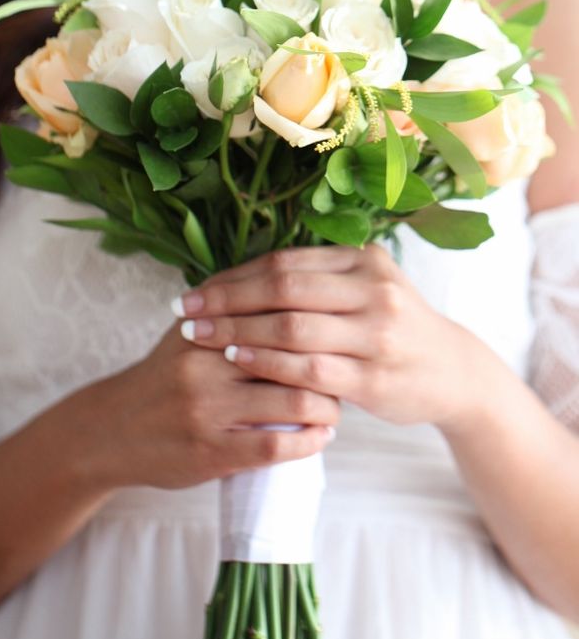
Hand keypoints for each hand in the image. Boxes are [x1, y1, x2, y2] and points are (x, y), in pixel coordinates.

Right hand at [80, 322, 338, 491]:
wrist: (109, 431)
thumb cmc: (163, 379)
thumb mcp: (188, 334)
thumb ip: (233, 311)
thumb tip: (297, 287)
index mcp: (204, 327)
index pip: (278, 313)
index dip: (317, 322)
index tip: (338, 332)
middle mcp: (204, 363)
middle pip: (292, 353)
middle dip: (330, 363)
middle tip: (346, 371)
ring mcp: (207, 409)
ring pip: (293, 402)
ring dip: (328, 406)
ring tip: (334, 407)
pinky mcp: (210, 452)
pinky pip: (275, 447)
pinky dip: (308, 441)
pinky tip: (320, 436)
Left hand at [173, 245, 487, 433]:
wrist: (454, 373)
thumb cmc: (393, 331)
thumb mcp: (367, 289)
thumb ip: (317, 281)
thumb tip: (241, 280)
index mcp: (364, 260)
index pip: (284, 262)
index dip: (234, 276)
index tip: (197, 290)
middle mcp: (373, 290)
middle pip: (283, 288)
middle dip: (226, 300)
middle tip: (185, 311)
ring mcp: (376, 334)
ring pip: (292, 326)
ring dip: (238, 331)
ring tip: (199, 336)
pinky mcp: (373, 378)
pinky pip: (309, 368)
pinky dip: (267, 363)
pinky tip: (237, 361)